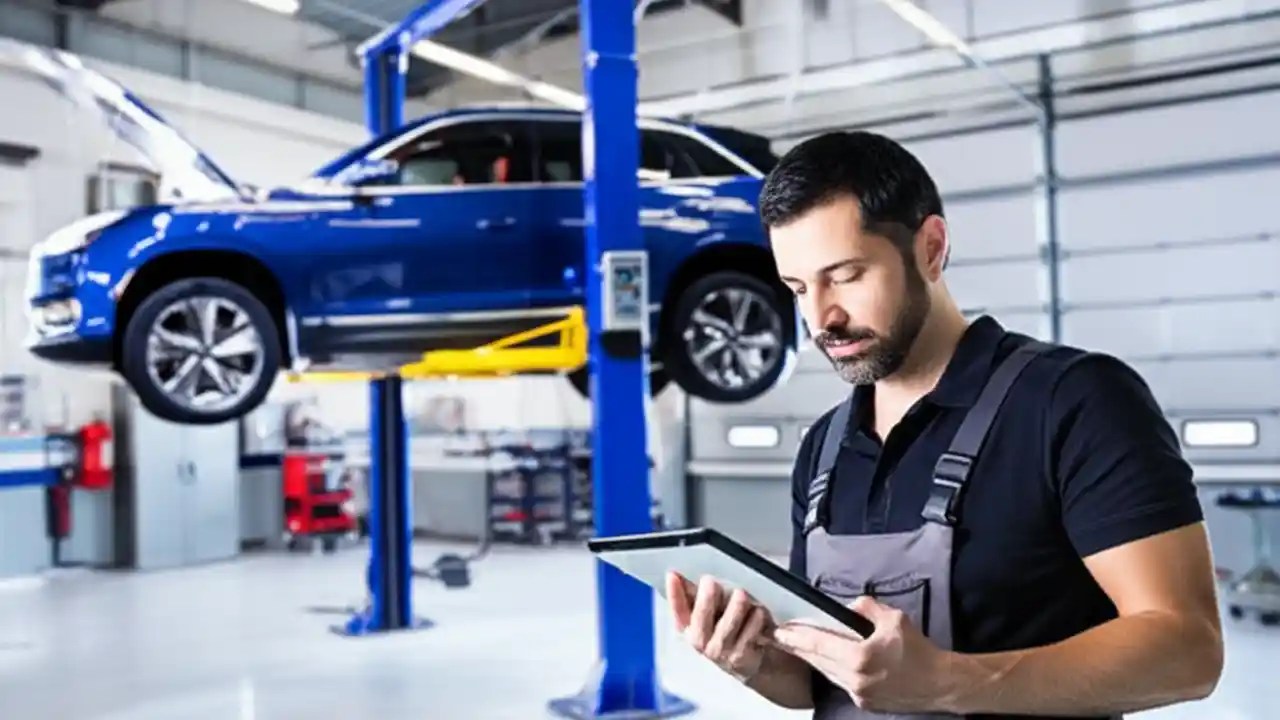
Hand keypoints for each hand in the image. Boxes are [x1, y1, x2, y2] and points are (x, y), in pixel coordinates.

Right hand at [666, 571, 773, 681]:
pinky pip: (748, 634)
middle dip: (707, 598)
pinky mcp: (740, 657)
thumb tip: (675, 576)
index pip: (678, 610)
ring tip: (741, 594)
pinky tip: (758, 612)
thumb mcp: (709, 611)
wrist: (750, 662)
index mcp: (689, 628)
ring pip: (727, 624)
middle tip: (711, 583)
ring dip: (736, 606)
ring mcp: (720, 652)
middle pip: (701, 616)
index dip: (674, 594)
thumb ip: (694, 594)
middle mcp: (701, 642)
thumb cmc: (727, 630)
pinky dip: (754, 620)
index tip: (672, 576)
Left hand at [771, 595, 959, 713]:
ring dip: (813, 658)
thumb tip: (849, 607)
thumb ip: (866, 607)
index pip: (819, 644)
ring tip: (798, 646)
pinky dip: (831, 668)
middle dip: (798, 647)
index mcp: (860, 658)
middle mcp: (855, 679)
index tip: (781, 631)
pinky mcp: (864, 702)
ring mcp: (859, 694)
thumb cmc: (919, 651)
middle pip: (818, 660)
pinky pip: (840, 681)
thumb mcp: (894, 618)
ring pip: (827, 672)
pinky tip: (825, 659)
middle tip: (781, 636)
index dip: (797, 637)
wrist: (940, 683)